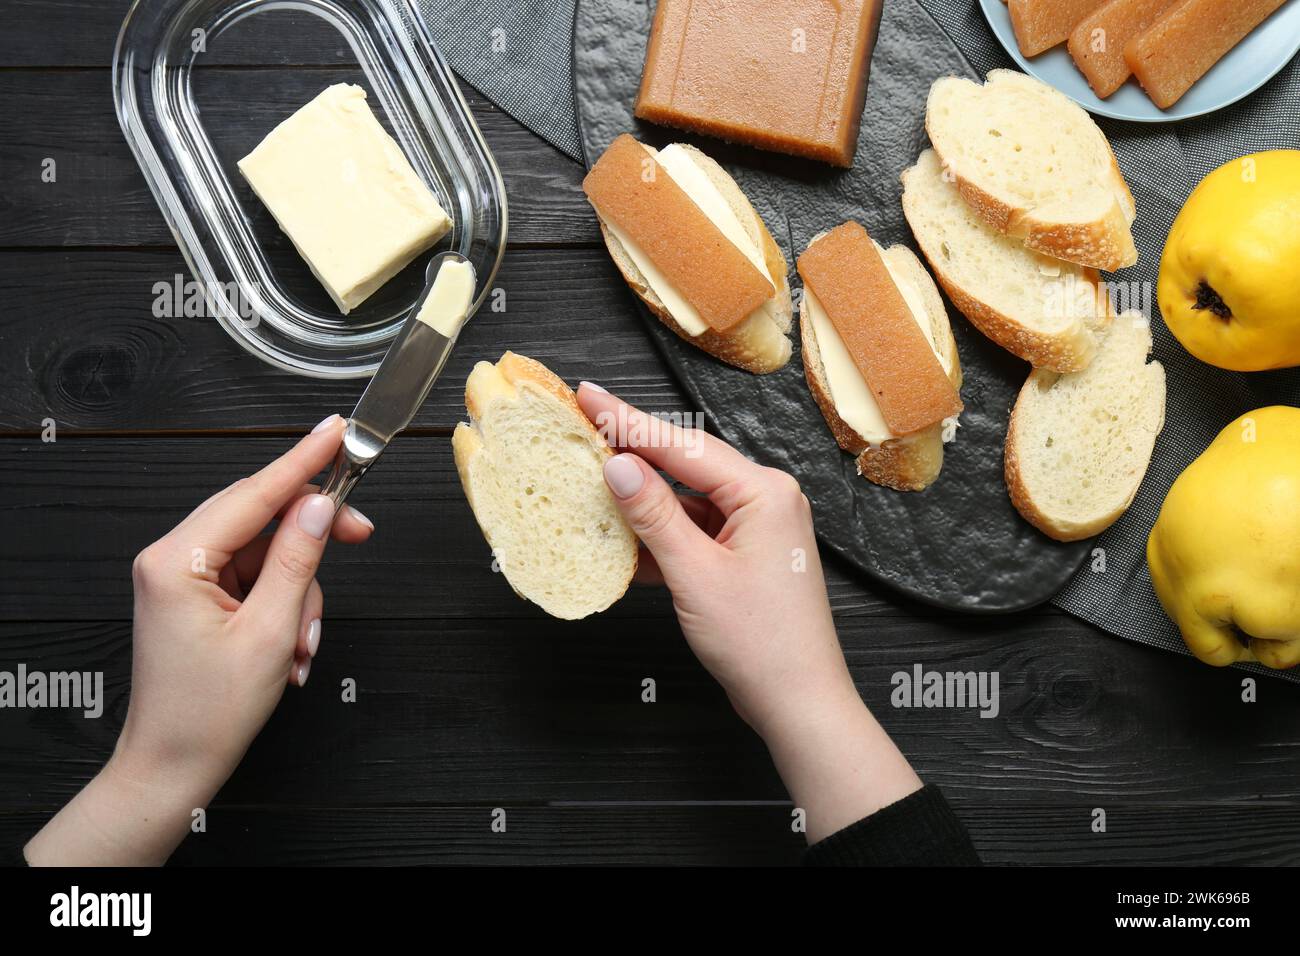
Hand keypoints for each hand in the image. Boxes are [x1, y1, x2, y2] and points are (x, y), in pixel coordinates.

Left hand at [25, 415, 371, 864]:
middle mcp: (173, 560)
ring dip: (299, 594)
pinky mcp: (199, 597)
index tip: (336, 433)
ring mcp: (185, 578)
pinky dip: (284, 608)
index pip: (254, 494)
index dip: (303, 461)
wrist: (173, 766)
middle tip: (360, 533)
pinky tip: (290, 648)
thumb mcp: (269, 632)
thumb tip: (319, 508)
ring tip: (301, 644)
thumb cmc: (206, 714)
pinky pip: (258, 579)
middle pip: (263, 517)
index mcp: (178, 560)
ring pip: (268, 553)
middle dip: (313, 538)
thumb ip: (297, 560)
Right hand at [576, 383, 920, 841]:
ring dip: (643, 499)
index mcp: (764, 492)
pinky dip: (661, 534)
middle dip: (633, 451)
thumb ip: (653, 515)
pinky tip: (624, 537)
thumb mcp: (695, 574)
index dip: (628, 421)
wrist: (798, 701)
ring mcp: (758, 526)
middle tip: (583, 425)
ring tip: (592, 481)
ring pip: (687, 498)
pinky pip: (696, 528)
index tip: (589, 396)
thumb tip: (617, 466)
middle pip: (685, 463)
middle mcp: (766, 498)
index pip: (682, 445)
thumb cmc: (762, 644)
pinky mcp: (746, 552)